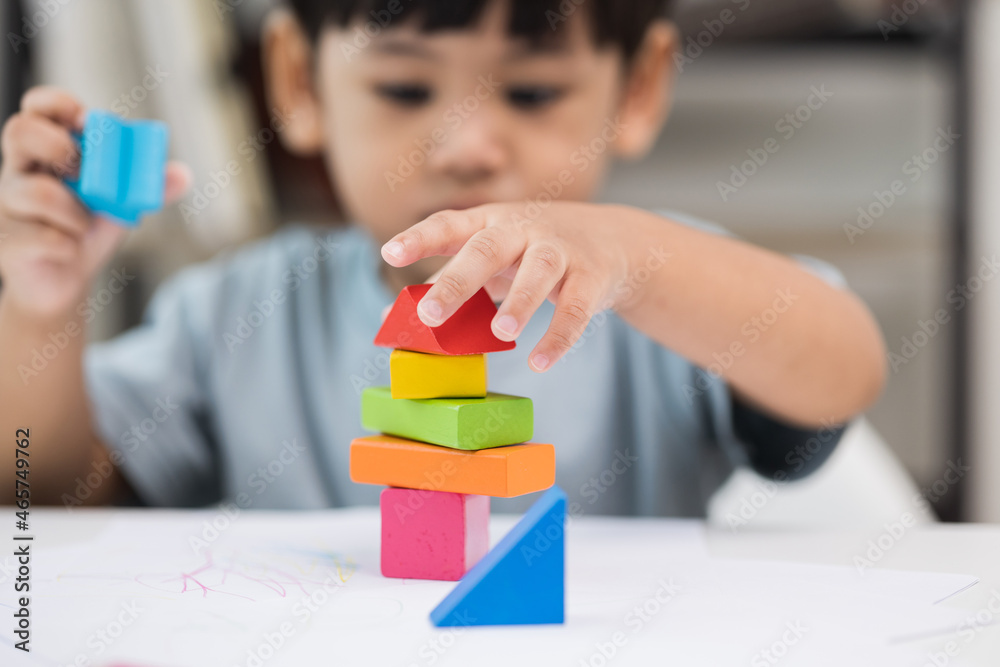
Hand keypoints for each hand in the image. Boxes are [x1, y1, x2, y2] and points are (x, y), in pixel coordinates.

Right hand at [0, 86, 189, 319]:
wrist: (66, 281)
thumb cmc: (85, 231)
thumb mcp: (121, 204)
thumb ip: (147, 186)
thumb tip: (184, 174)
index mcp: (44, 152)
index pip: (37, 107)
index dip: (58, 104)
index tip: (87, 121)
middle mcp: (18, 170)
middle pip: (19, 130)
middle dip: (60, 147)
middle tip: (85, 171)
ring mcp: (6, 203)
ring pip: (35, 192)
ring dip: (74, 212)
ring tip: (84, 224)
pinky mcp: (5, 240)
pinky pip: (40, 237)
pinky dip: (66, 246)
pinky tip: (68, 249)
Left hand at [380, 201, 647, 371]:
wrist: (614, 239)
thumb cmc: (533, 250)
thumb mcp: (491, 257)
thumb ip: (446, 281)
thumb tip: (390, 317)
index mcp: (489, 223)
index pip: (449, 225)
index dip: (419, 238)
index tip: (389, 254)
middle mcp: (523, 229)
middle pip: (487, 250)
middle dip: (457, 281)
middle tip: (429, 313)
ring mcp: (560, 250)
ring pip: (538, 271)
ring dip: (520, 301)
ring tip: (500, 331)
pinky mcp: (592, 276)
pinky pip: (576, 308)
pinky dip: (559, 336)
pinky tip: (540, 362)